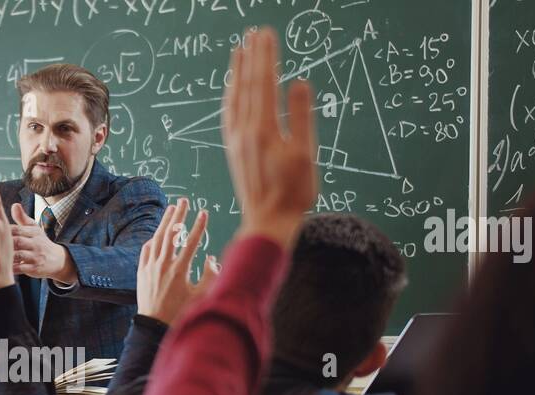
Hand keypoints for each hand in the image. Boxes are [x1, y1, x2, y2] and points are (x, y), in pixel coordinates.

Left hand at [9, 202, 75, 282]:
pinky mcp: (35, 268)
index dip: (3, 230)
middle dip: (4, 243)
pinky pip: (21, 269)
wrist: (57, 260)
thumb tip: (14, 204)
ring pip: (19, 255)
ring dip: (6, 256)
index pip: (17, 229)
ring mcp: (36, 256)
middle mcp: (36, 243)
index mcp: (33, 232)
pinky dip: (11, 269)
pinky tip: (1, 268)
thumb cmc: (40, 242)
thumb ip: (22, 218)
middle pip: (18, 241)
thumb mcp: (34, 229)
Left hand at [137, 198, 213, 324]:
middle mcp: (163, 265)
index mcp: (180, 270)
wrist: (154, 325)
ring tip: (170, 209)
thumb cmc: (180, 312)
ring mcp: (150, 267)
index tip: (204, 212)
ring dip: (164, 222)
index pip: (192, 242)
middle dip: (178, 215)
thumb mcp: (200, 295)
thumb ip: (209, 276)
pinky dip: (152, 240)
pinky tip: (156, 234)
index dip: (199, 226)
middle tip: (184, 200)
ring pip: (157, 238)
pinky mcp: (141, 271)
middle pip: (171, 233)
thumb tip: (212, 258)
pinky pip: (146, 250)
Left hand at [222, 29, 317, 248]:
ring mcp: (236, 140)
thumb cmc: (292, 193)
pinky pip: (228, 114)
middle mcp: (245, 131)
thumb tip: (298, 83)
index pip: (264, 83)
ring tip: (239, 50)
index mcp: (264, 129)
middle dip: (252, 57)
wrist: (268, 222)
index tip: (267, 34)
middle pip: (248, 85)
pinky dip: (230, 95)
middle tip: (255, 32)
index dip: (266, 57)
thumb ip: (301, 117)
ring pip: (234, 98)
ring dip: (237, 72)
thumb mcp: (305, 155)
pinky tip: (232, 88)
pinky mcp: (233, 149)